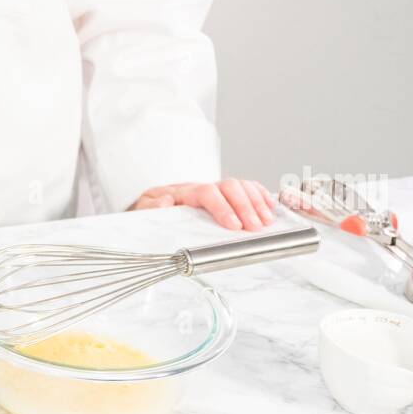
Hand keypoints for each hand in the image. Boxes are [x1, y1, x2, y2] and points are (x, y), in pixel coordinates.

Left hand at [130, 179, 276, 230]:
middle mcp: (202, 187)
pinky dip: (260, 195)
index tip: (234, 225)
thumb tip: (165, 201)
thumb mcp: (142, 208)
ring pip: (241, 186)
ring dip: (257, 202)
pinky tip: (270, 207)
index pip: (207, 193)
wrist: (151, 203)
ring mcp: (214, 189)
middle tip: (255, 227)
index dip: (223, 208)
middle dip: (246, 207)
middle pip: (229, 187)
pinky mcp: (223, 195)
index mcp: (183, 192)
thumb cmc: (150, 208)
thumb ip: (151, 206)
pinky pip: (246, 189)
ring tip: (266, 221)